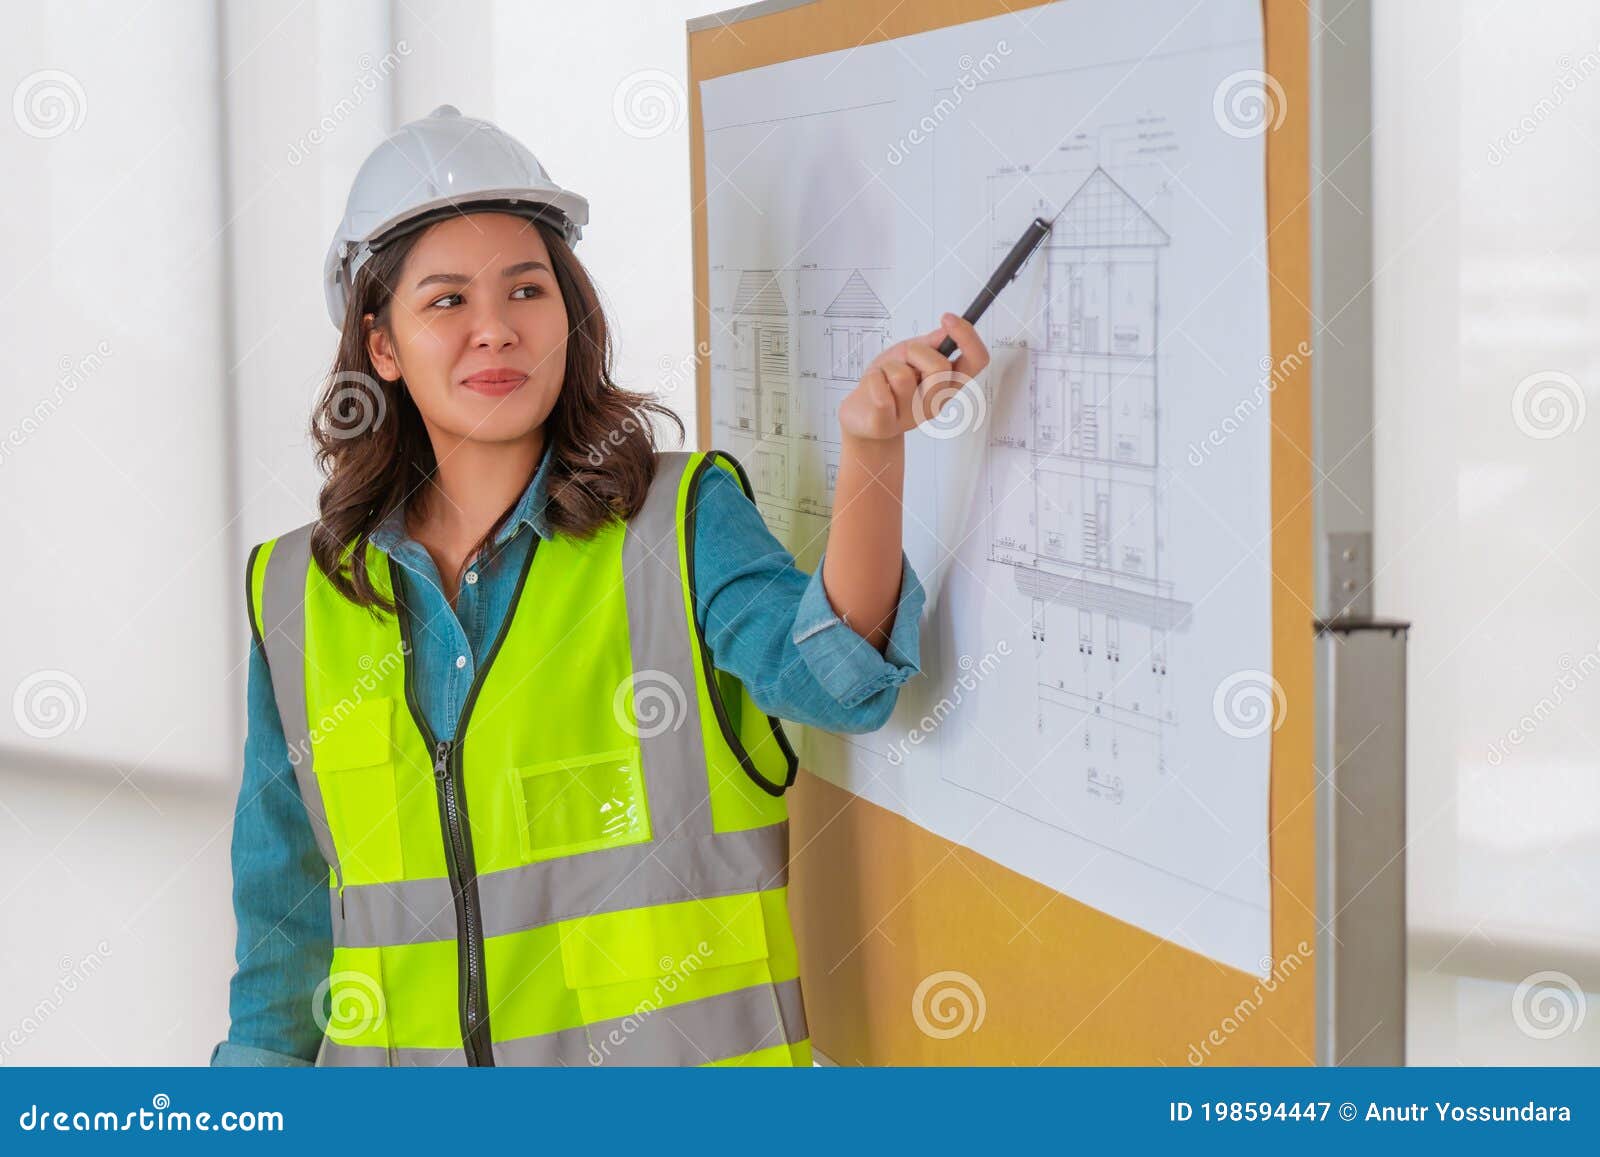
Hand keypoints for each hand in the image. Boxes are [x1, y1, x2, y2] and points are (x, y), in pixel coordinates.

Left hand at [836, 312, 990, 441]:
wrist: (863, 412)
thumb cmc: (888, 381)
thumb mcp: (910, 354)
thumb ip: (931, 343)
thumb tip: (949, 328)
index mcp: (949, 383)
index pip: (976, 361)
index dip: (968, 337)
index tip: (948, 318)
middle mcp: (937, 401)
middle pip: (939, 367)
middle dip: (915, 352)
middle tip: (903, 362)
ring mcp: (913, 417)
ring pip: (903, 377)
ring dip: (888, 367)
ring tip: (885, 378)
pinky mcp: (886, 425)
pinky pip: (881, 393)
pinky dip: (872, 380)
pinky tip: (874, 388)